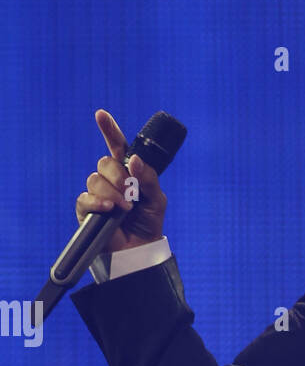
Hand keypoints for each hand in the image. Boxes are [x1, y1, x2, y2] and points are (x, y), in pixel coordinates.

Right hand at [75, 109, 166, 252]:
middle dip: (118, 175)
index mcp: (127, 172)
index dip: (109, 130)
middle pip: (105, 162)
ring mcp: (97, 194)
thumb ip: (148, 178)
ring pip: (95, 179)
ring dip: (113, 193)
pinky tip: (109, 210)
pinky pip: (86, 198)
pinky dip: (98, 202)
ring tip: (125, 208)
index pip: (116, 146)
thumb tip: (134, 160)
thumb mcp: (156, 199)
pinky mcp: (86, 210)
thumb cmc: (148, 222)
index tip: (101, 115)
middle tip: (130, 192)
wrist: (140, 250)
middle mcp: (109, 180)